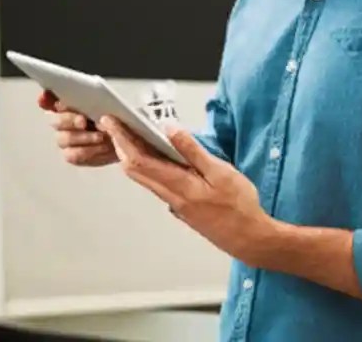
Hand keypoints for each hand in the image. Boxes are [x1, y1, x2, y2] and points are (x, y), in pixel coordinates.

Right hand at [38, 90, 118, 166]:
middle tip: (83, 121)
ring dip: (83, 138)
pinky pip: (73, 155)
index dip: (45, 98)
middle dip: (69, 120)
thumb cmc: (115, 118)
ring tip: (101, 136)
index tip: (46, 98)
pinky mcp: (73, 155)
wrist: (126, 139)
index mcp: (67, 103)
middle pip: (55, 120)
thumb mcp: (110, 103)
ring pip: (63, 139)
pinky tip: (102, 147)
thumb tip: (89, 94)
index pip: (48, 98)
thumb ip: (97, 97)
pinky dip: (89, 151)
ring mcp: (65, 139)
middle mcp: (62, 121)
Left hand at [98, 115, 278, 266]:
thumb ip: (193, 150)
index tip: (112, 123)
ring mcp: (174, 204)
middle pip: (134, 170)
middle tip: (113, 125)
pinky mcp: (181, 207)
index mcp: (179, 185)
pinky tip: (154, 156)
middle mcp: (171, 197)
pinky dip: (147, 167)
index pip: (139, 160)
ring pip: (144, 178)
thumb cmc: (240, 206)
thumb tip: (169, 128)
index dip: (122, 139)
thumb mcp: (220, 172)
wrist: (249, 239)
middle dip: (120, 145)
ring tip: (129, 135)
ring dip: (131, 156)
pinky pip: (155, 184)